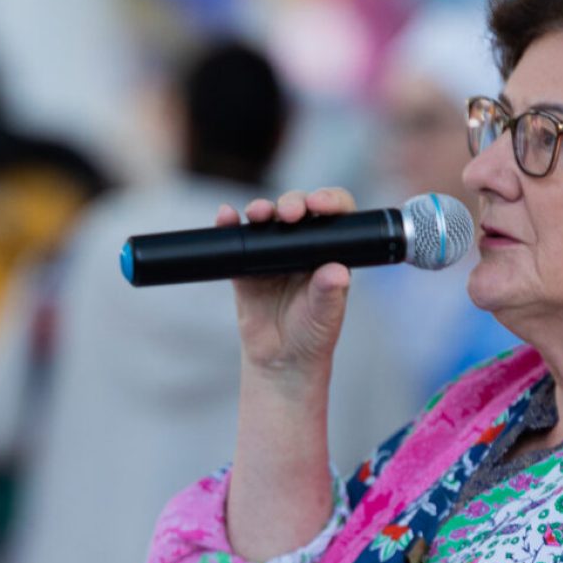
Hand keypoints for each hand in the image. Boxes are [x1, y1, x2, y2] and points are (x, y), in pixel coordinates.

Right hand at [223, 187, 354, 381]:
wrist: (279, 361)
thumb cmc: (311, 336)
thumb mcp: (325, 317)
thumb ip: (329, 294)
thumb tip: (337, 272)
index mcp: (329, 251)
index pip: (335, 216)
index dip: (330, 201)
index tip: (321, 205)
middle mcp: (302, 246)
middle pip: (298, 210)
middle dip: (292, 203)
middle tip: (289, 214)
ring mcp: (272, 253)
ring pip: (268, 220)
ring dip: (261, 209)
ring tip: (257, 213)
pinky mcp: (246, 265)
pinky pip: (238, 239)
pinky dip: (230, 224)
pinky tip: (226, 217)